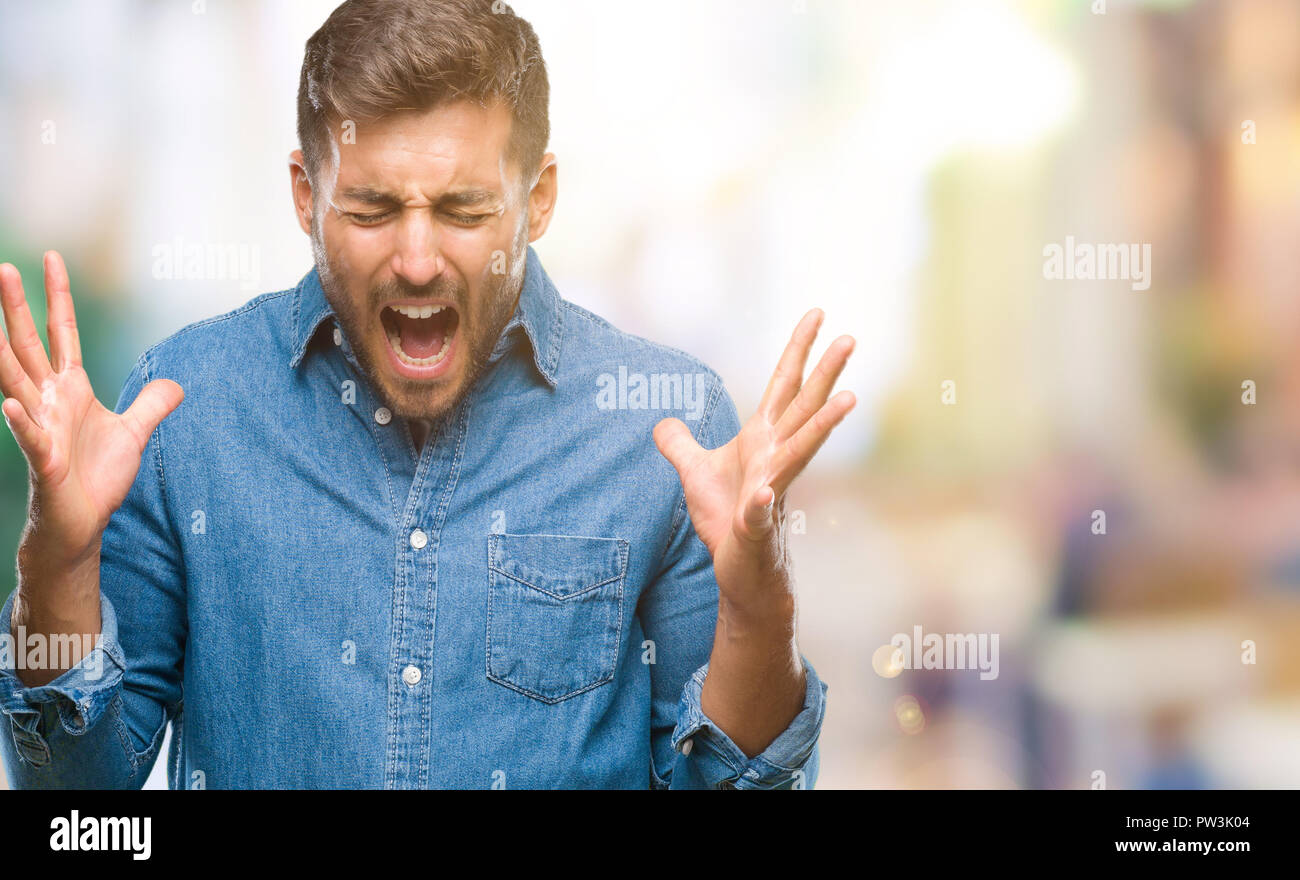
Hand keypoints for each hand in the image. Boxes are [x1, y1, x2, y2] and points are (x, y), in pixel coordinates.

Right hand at [1, 252, 183, 558]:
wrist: (83, 522)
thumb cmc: (98, 477)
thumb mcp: (134, 433)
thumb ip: (151, 404)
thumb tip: (176, 384)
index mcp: (70, 388)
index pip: (60, 332)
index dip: (58, 297)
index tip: (52, 258)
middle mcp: (48, 400)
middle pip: (28, 345)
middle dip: (17, 308)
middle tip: (3, 268)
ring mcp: (40, 428)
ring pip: (16, 381)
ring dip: (2, 352)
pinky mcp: (43, 461)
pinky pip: (29, 437)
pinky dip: (21, 420)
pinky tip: (11, 403)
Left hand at [653, 309, 854, 615]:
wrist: (740, 569)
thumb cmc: (726, 519)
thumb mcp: (694, 473)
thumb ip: (679, 444)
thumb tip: (662, 422)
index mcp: (763, 439)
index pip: (784, 385)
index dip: (798, 349)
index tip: (817, 313)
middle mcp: (775, 458)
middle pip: (804, 408)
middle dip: (826, 373)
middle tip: (850, 338)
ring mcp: (771, 492)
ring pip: (800, 453)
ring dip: (822, 428)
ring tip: (847, 401)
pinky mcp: (756, 528)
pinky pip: (759, 514)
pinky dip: (762, 505)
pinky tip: (764, 495)